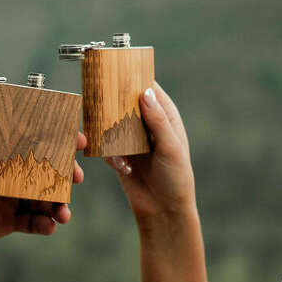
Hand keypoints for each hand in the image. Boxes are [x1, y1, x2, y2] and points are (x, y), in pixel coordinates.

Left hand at [0, 129, 85, 264]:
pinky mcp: (4, 223)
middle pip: (45, 170)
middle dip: (66, 173)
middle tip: (75, 177)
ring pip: (43, 198)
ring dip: (59, 203)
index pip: (30, 140)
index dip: (56, 138)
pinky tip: (48, 225)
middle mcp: (7, 173)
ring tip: (63, 210)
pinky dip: (43, 224)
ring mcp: (7, 199)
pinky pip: (31, 223)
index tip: (76, 139)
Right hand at [106, 83, 195, 222]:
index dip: (134, 78)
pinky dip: (111, 155)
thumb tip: (145, 92)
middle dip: (115, 104)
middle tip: (105, 106)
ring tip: (120, 148)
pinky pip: (106, 146)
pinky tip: (124, 168)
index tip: (118, 70)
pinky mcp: (119, 155)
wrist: (163, 211)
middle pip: (125, 102)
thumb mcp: (170, 148)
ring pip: (112, 123)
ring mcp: (132, 139)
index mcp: (165, 116)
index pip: (149, 88)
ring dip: (111, 133)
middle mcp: (147, 124)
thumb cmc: (176, 178)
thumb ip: (158, 120)